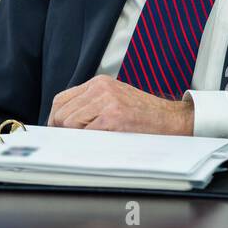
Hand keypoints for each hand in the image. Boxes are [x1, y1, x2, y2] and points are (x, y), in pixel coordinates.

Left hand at [47, 75, 192, 135]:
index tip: (56, 132)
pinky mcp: (113, 116)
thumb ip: (92, 105)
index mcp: (99, 83)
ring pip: (69, 122)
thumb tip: (64, 123)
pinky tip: (98, 144)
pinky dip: (86, 142)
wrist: (172, 119)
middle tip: (71, 142)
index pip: (62, 99)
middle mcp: (100, 88)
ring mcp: (107, 101)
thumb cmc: (144, 115)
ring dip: (75, 136)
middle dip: (62, 130)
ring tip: (90, 142)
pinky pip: (85, 132)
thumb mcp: (115, 100)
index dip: (55, 118)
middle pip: (62, 111)